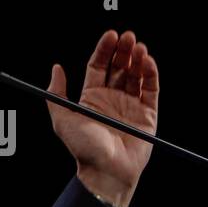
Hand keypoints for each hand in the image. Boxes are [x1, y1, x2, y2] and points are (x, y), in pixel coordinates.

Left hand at [47, 30, 157, 206]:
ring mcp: (130, 105)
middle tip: (127, 37)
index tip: (110, 35)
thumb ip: (56, 94)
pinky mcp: (147, 114)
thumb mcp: (62, 119)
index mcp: (92, 98)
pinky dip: (150, 74)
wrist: (106, 171)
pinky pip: (151, 89)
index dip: (104, 49)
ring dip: (137, 58)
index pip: (99, 66)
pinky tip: (147, 62)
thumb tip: (56, 68)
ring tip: (138, 47)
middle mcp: (112, 99)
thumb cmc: (83, 148)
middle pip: (119, 67)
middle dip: (123, 50)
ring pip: (136, 75)